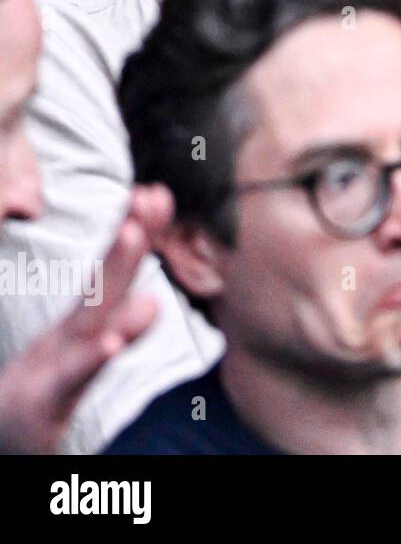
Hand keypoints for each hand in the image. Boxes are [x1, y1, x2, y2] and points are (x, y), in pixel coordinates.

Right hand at [0, 212, 159, 453]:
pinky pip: (71, 378)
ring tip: (132, 232)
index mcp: (82, 324)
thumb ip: (118, 328)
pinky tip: (110, 342)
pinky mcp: (45, 402)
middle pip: (105, 282)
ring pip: (88, 315)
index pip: (114, 273)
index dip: (136, 234)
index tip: (158, 193)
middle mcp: (70, 335)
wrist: (5, 435)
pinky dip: (90, 359)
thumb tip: (151, 302)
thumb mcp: (87, 357)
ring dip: (111, 272)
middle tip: (151, 196)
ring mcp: (56, 363)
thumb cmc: (48, 393)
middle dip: (129, 238)